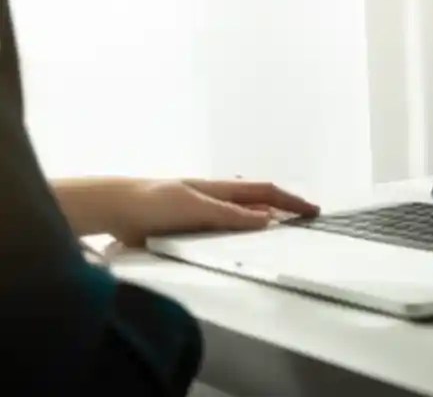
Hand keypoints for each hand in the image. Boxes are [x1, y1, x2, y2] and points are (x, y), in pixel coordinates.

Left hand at [107, 179, 319, 246]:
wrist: (114, 207)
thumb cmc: (155, 202)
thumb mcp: (198, 208)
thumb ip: (231, 215)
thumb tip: (268, 219)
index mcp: (221, 189)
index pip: (266, 192)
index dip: (291, 201)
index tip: (314, 212)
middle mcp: (216, 199)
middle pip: (257, 204)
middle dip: (283, 211)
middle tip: (304, 225)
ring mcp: (202, 213)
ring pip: (241, 219)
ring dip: (261, 226)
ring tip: (280, 238)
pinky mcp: (187, 229)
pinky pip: (221, 233)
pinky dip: (238, 237)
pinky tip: (238, 248)